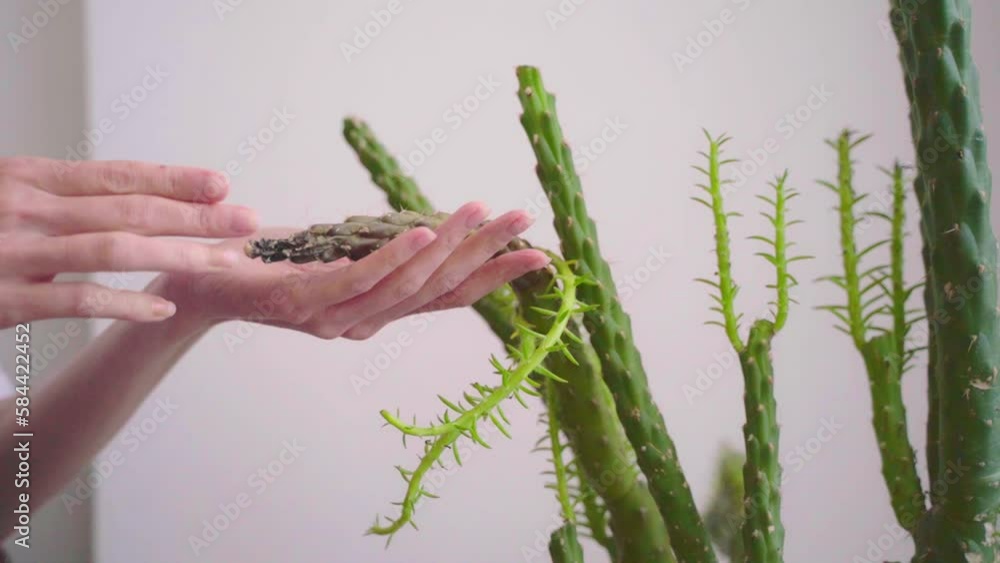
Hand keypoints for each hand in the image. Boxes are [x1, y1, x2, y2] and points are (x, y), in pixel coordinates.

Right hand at [0, 157, 257, 327]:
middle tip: (246, 220)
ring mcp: (14, 253)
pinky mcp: (3, 300)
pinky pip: (75, 300)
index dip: (174, 179)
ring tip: (223, 261)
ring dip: (176, 255)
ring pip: (112, 249)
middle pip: (128, 208)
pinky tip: (163, 309)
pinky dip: (124, 304)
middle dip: (195, 216)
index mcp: (29, 177)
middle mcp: (25, 208)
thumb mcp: (8, 196)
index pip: (117, 174)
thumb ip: (62, 198)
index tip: (222, 183)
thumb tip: (138, 200)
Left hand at [156, 202, 549, 339]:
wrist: (199, 282)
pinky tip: (424, 230)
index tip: (536, 253)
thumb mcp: (337, 256)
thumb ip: (381, 254)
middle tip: (524, 221)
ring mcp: (335, 318)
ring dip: (448, 246)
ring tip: (480, 211)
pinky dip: (396, 257)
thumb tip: (431, 227)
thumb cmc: (271, 263)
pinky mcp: (305, 302)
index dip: (493, 276)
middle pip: (438, 291)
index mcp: (377, 316)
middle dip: (486, 256)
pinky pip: (360, 280)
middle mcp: (364, 325)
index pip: (448, 298)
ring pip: (406, 285)